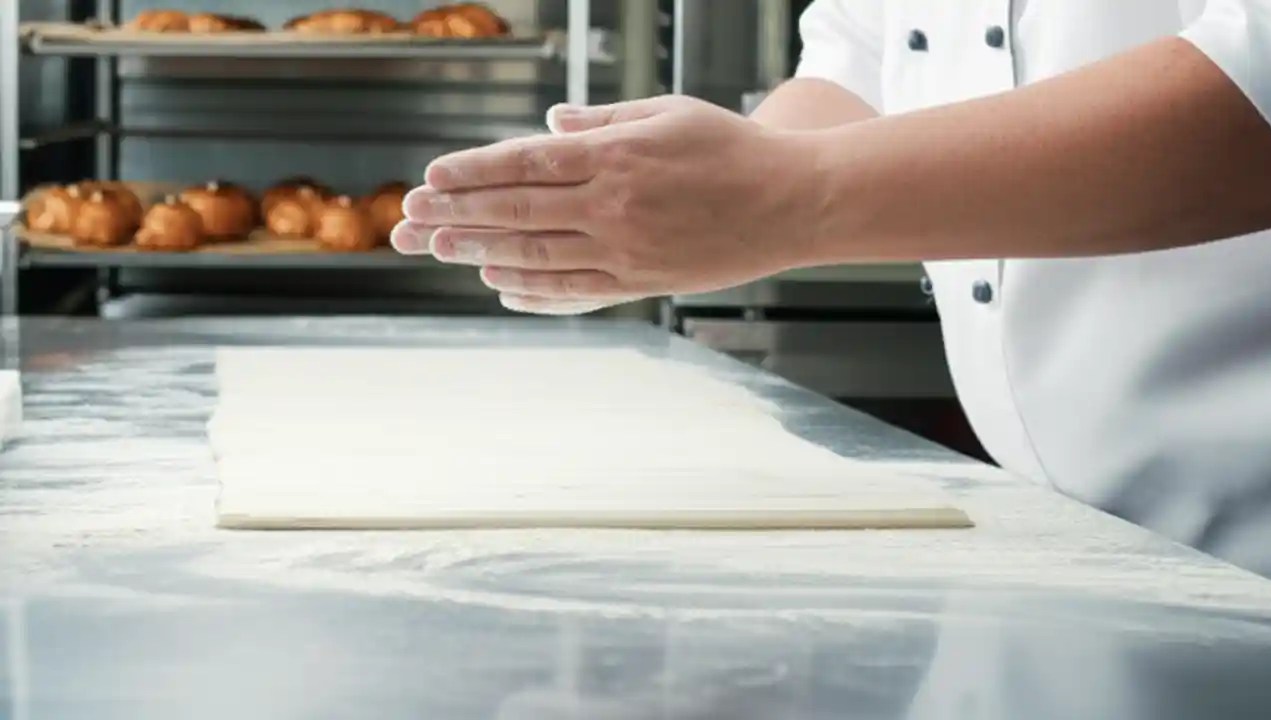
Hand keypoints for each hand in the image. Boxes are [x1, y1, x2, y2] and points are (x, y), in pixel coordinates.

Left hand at [393, 96, 821, 314]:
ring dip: (480, 252)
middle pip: (516, 210)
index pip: (524, 162)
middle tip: (408, 221)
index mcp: (615, 155)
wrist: (792, 204)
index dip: (472, 172)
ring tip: (437, 251)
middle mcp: (611, 204)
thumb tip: (549, 124)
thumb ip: (604, 121)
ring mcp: (624, 249)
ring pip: (535, 253)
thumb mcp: (668, 114)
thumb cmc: (733, 149)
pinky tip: (498, 285)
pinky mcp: (640, 280)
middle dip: (456, 214)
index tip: (430, 178)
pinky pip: (574, 290)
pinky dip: (531, 290)